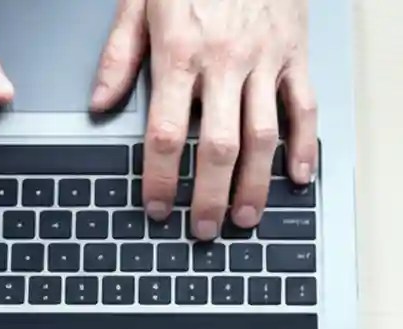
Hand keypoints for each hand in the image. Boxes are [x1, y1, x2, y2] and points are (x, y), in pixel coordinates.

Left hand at [90, 0, 316, 239]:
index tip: (155, 207)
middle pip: (217, 146)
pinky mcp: (294, 51)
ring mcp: (265, 58)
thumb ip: (119, 56)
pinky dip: (302, 145)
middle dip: (209, 197)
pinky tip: (296, 177)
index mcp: (179, 52)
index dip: (159, 178)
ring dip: (254, 184)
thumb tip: (99, 105)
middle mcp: (224, 61)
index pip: (165, 133)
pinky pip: (303, 106)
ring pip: (263, 136)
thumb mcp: (139, 0)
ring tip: (244, 218)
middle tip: (203, 230)